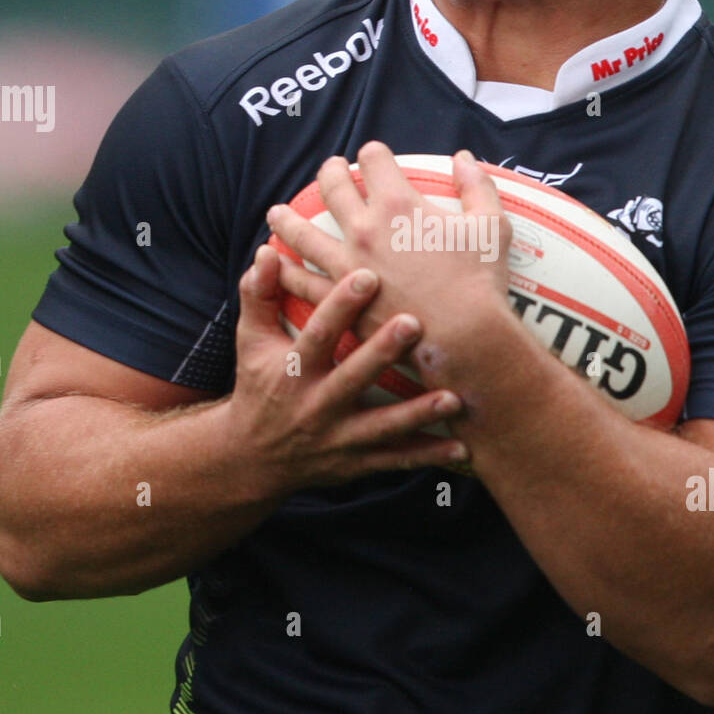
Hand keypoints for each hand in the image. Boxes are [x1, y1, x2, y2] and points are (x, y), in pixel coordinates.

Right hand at [221, 245, 469, 502]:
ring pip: (381, 427)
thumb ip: (259, 294)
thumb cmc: (260, 387)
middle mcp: (315, 406)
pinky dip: (428, 455)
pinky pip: (396, 459)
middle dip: (382, 352)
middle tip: (415, 323)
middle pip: (352, 378)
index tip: (368, 274)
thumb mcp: (251, 341)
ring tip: (453, 397)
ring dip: (418, 413)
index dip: (340, 304)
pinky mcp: (356, 463)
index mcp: (293, 371)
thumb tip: (267, 250)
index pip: (317, 334)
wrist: (254, 460)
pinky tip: (462, 446)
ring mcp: (338, 438)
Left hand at [267, 143, 513, 356]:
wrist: (464, 338)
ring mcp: (346, 265)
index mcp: (398, 204)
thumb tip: (464, 158)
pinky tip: (276, 266)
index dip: (374, 154)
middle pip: (333, 186)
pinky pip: (301, 281)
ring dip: (287, 218)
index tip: (374, 156)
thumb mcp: (491, 225)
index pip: (374, 160)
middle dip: (330, 172)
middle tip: (330, 170)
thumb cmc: (480, 282)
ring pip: (302, 232)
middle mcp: (364, 228)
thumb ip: (477, 186)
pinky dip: (285, 271)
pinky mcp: (339, 300)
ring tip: (276, 213)